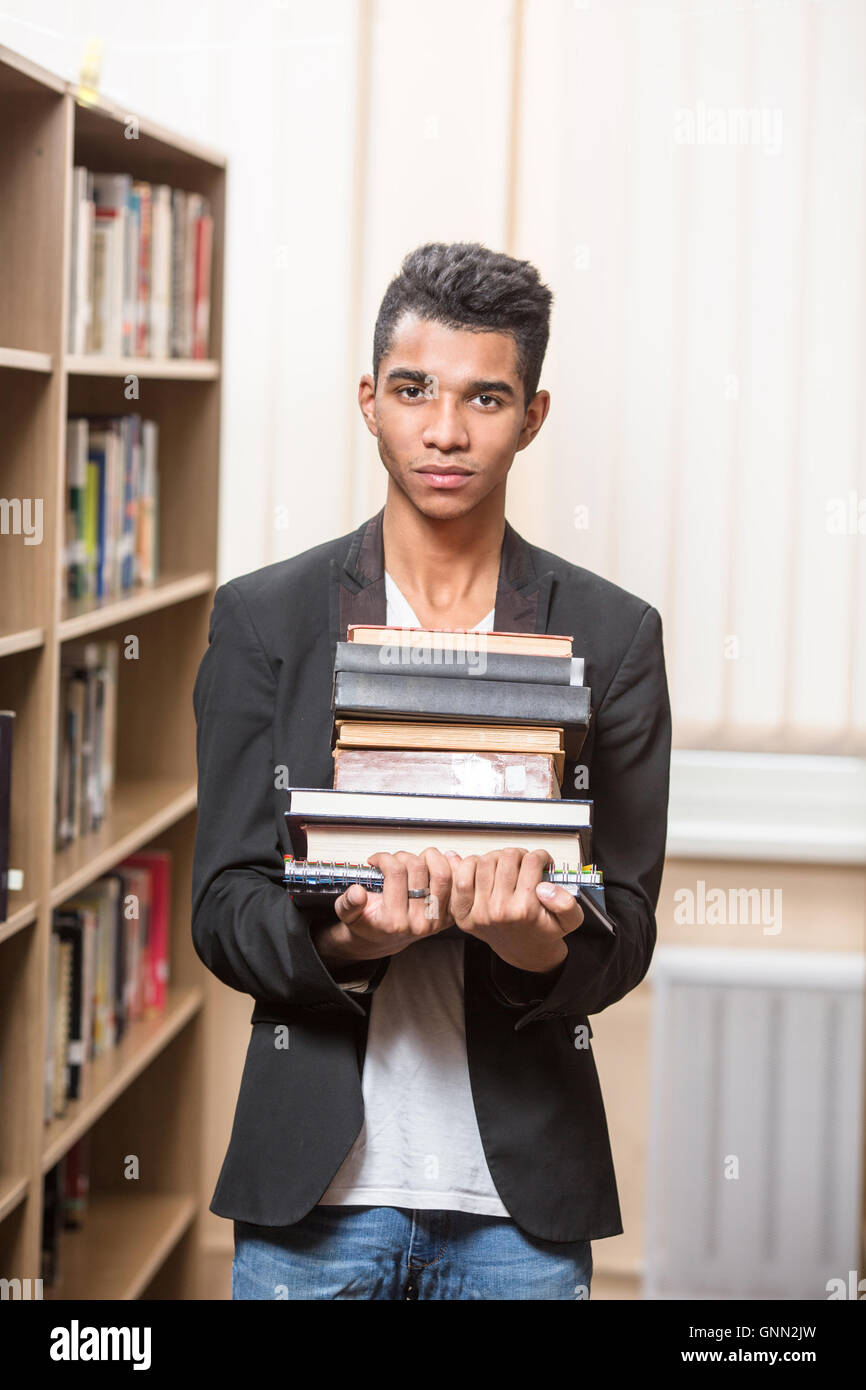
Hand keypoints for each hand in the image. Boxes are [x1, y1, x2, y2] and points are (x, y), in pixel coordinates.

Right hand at [311, 848, 454, 966]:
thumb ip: (348, 903)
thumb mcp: (348, 915)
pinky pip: (455, 885)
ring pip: (442, 874)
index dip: (385, 858)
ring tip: (416, 860)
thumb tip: (357, 893)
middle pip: (418, 869)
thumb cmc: (368, 923)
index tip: (377, 859)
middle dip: (403, 856)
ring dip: (429, 858)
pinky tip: (435, 864)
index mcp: (394, 921)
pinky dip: (449, 868)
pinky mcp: (447, 916)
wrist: (382, 939)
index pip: (396, 873)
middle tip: (395, 860)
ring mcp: (435, 919)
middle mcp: (418, 922)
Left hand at [447, 847, 583, 973]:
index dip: (541, 856)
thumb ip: (567, 903)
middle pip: (507, 858)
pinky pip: (461, 877)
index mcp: (524, 910)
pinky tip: (484, 869)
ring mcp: (479, 911)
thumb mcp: (570, 921)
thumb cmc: (543, 931)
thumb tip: (545, 887)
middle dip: (520, 855)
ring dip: (498, 858)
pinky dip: (471, 866)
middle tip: (524, 863)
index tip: (542, 861)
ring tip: (506, 866)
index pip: (531, 862)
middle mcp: (499, 911)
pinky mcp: (463, 912)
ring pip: (485, 861)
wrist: (525, 951)